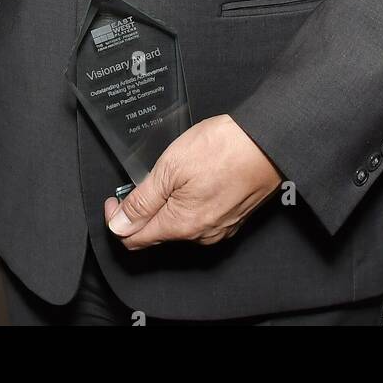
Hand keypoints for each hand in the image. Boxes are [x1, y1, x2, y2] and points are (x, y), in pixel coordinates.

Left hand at [104, 114, 281, 248]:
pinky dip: (186, 204)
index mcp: (181, 225)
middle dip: (142, 210)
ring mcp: (218, 229)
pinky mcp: (231, 219)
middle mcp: (200, 235)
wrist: (266, 142)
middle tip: (143, 178)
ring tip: (171, 173)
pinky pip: (199, 219)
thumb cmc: (222, 149)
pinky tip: (191, 180)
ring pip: (178, 225)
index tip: (115, 198)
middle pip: (156, 232)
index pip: (134, 239)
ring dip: (165, 205)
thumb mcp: (169, 168)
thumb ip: (142, 200)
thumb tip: (118, 224)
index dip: (117, 219)